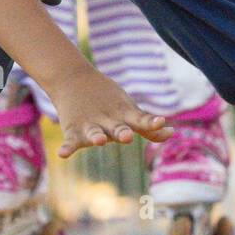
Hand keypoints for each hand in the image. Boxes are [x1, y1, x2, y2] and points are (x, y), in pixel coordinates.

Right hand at [49, 67, 173, 158]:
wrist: (73, 80)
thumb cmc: (107, 100)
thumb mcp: (128, 110)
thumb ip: (147, 126)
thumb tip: (171, 134)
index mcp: (124, 116)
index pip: (140, 121)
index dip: (151, 124)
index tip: (162, 122)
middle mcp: (108, 121)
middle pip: (117, 129)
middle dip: (123, 132)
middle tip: (127, 136)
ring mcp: (90, 125)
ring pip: (95, 133)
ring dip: (97, 137)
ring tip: (99, 140)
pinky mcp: (73, 130)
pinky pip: (70, 141)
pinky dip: (66, 147)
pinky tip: (62, 154)